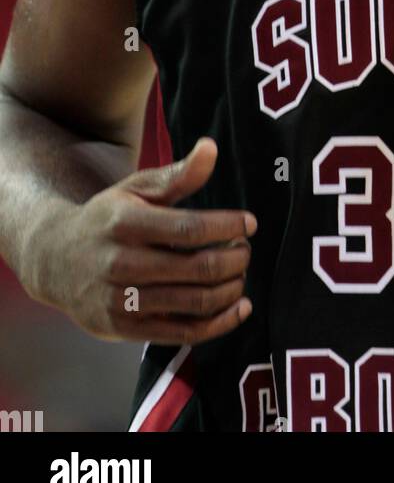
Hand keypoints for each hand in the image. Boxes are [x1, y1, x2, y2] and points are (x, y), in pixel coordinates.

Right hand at [30, 138, 256, 345]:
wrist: (55, 260)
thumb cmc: (109, 218)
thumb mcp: (137, 189)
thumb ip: (178, 174)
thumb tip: (211, 148)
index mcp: (126, 223)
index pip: (190, 229)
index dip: (228, 227)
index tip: (249, 223)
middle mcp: (122, 263)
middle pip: (198, 268)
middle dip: (235, 259)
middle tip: (245, 251)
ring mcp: (122, 300)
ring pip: (195, 302)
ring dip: (231, 289)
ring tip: (240, 275)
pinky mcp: (125, 329)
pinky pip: (183, 333)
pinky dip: (219, 324)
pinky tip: (239, 309)